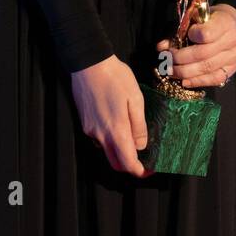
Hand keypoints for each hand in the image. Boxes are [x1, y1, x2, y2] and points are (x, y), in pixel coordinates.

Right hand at [70, 54, 149, 176]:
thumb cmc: (115, 77)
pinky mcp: (84, 122)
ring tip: (132, 136)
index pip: (128, 164)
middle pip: (115, 163)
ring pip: (106, 151)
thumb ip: (139, 126)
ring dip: (119, 151)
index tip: (150, 168)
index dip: (140, 171)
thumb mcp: (135, 98)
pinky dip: (110, 139)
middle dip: (129, 165)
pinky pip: (99, 139)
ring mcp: (90, 130)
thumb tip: (141, 146)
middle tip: (143, 158)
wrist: (89, 64)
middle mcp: (101, 135)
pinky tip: (117, 123)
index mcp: (116, 131)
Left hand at [155, 4, 235, 88]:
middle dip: (181, 59)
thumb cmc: (210, 19)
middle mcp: (232, 40)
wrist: (232, 25)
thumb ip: (180, 30)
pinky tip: (184, 81)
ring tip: (171, 71)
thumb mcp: (196, 17)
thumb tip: (161, 47)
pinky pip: (215, 79)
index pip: (206, 34)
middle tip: (167, 60)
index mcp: (225, 22)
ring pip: (207, 68)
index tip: (179, 37)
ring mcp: (234, 57)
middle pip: (203, 54)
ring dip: (185, 72)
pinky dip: (198, 81)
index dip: (190, 38)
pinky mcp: (232, 69)